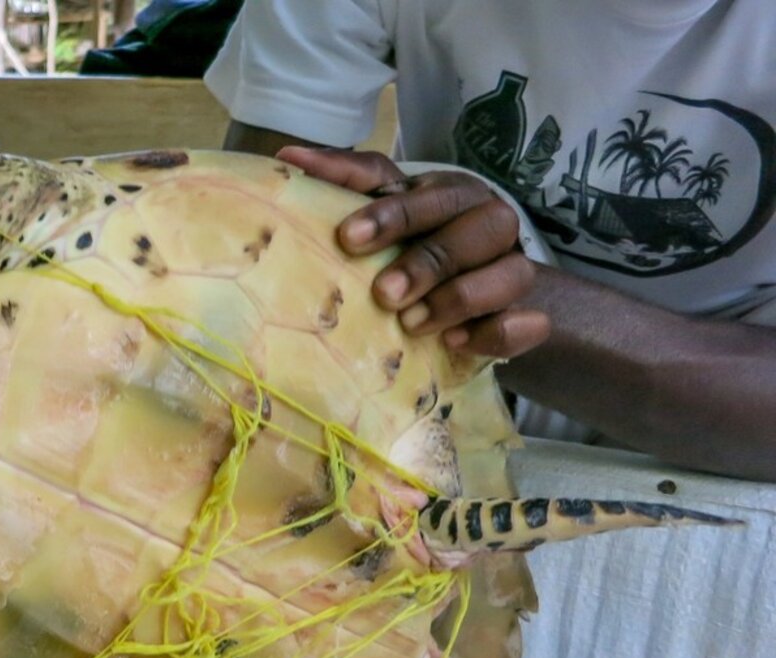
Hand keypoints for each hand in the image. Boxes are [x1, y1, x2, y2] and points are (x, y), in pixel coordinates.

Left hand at [275, 147, 549, 358]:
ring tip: (413, 324)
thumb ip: (345, 184)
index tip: (348, 238)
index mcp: (448, 192)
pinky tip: (458, 342)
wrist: (473, 292)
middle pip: (474, 230)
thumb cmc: (413, 243)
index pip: (425, 196)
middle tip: (383, 294)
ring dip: (460, 298)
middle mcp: (487, 222)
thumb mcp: (382, 211)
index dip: (389, 215)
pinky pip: (528, 322)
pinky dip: (498, 332)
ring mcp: (513, 267)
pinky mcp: (527, 312)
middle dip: (427, 262)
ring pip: (510, 273)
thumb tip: (286, 159)